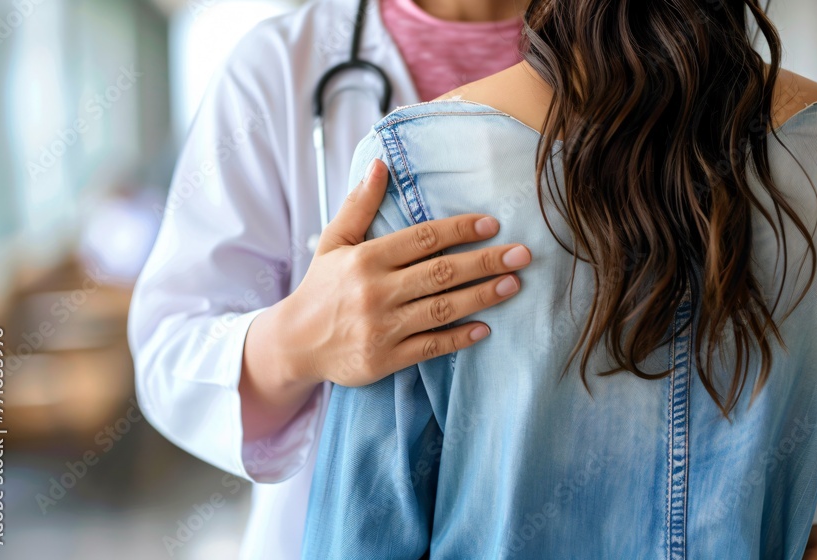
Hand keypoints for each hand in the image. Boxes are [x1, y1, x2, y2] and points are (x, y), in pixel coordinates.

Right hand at [239, 159, 531, 439]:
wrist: (294, 344)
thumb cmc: (321, 288)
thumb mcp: (334, 241)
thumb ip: (359, 205)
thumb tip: (382, 164)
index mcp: (365, 259)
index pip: (421, 239)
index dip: (459, 230)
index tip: (491, 224)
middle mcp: (375, 292)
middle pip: (440, 273)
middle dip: (485, 262)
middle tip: (521, 254)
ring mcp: (382, 328)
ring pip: (442, 309)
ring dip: (482, 296)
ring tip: (513, 284)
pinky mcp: (386, 359)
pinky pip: (431, 347)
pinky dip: (459, 338)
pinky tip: (485, 328)